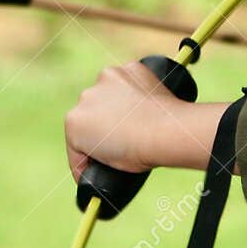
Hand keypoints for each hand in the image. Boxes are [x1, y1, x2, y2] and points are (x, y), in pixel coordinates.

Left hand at [65, 61, 209, 181]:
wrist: (165, 129)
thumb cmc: (172, 121)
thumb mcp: (162, 103)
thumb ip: (149, 105)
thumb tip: (151, 125)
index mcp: (127, 71)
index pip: (115, 97)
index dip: (119, 118)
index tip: (127, 136)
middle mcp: (102, 79)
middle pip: (96, 109)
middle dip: (104, 128)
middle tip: (119, 151)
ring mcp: (86, 100)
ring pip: (83, 128)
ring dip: (93, 144)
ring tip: (107, 166)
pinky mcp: (74, 123)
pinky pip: (76, 150)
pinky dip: (82, 165)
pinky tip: (93, 176)